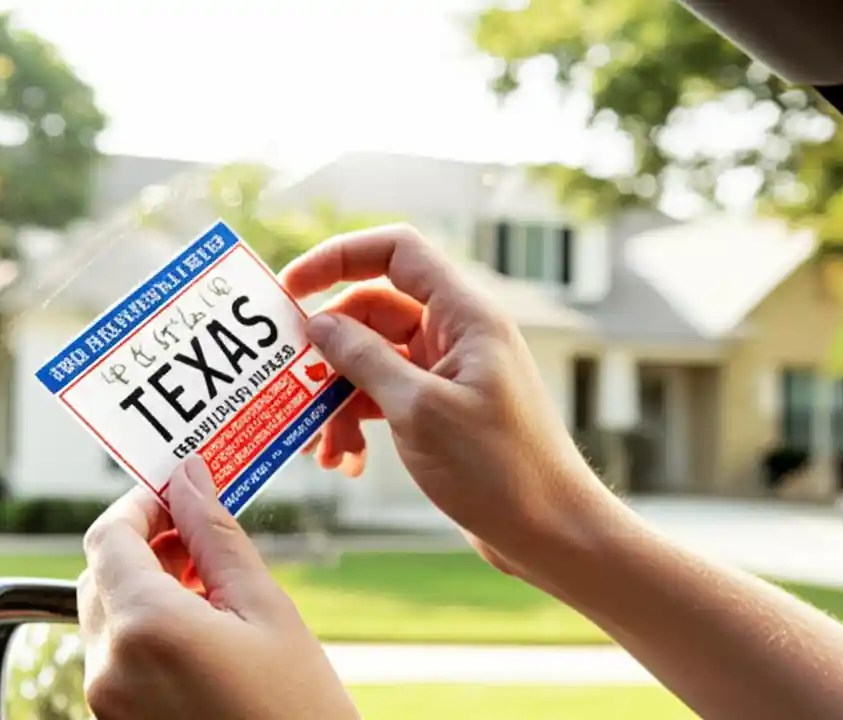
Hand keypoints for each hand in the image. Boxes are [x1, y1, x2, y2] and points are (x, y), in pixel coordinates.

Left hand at [78, 456, 357, 719]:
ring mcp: (106, 701)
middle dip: (144, 545)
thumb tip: (191, 477)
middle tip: (201, 539)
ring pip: (105, 614)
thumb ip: (216, 537)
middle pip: (100, 573)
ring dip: (144, 587)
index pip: (108, 536)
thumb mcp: (266, 610)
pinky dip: (143, 629)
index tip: (175, 492)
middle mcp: (109, 665)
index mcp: (146, 627)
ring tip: (208, 589)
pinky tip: (197, 632)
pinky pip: (114, 655)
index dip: (140, 503)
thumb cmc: (298, 712)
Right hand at [281, 224, 629, 587]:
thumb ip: (364, 360)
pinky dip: (358, 420)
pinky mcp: (440, 409)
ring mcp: (447, 373)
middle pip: (371, 311)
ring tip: (322, 448)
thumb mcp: (419, 411)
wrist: (551, 533)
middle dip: (328, 351)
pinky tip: (348, 460)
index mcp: (464, 316)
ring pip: (371, 360)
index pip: (396, 252)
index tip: (291, 288)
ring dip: (337, 397)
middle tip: (292, 387)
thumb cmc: (500, 470)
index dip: (338, 256)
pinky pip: (383, 396)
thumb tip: (318, 324)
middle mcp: (456, 334)